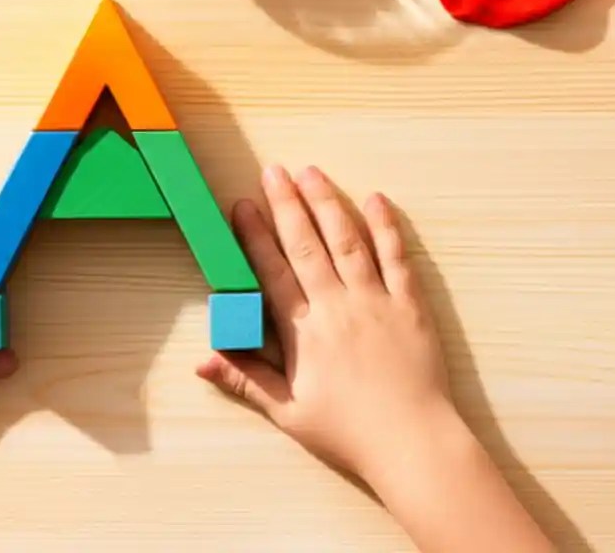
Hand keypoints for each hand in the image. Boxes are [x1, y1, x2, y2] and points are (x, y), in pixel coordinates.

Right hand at [196, 165, 452, 479]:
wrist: (412, 443)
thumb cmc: (347, 433)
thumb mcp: (287, 412)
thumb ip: (246, 379)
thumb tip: (203, 361)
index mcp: (304, 331)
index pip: (273, 271)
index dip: (255, 236)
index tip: (241, 205)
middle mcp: (337, 306)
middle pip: (307, 245)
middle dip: (287, 204)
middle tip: (273, 171)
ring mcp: (376, 301)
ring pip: (348, 241)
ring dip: (328, 204)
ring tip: (312, 173)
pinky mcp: (411, 306)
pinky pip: (397, 258)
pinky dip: (385, 227)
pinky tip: (374, 200)